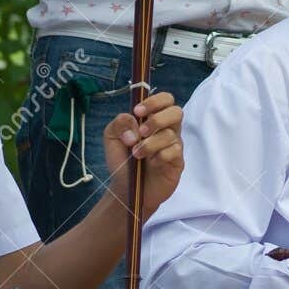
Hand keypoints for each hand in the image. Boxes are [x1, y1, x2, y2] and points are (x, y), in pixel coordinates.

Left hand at [103, 90, 184, 216]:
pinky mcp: (177, 161)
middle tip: (141, 133)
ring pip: (171, 134)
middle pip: (176, 111)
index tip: (137, 112)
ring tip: (136, 154)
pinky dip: (160, 155)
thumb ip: (119, 123)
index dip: (154, 101)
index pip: (165, 99)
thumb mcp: (111, 138)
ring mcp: (173, 145)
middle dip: (157, 119)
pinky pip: (174, 151)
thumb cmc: (122, 161)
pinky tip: (151, 163)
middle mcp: (166, 129)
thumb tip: (135, 124)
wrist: (126, 189)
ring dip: (151, 143)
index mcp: (152, 119)